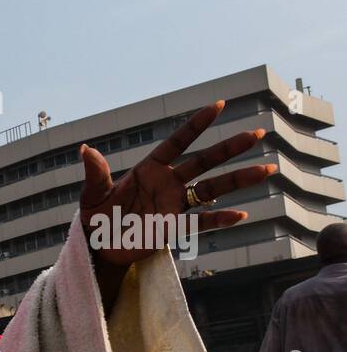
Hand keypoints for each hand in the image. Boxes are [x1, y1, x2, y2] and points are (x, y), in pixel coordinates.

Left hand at [79, 101, 275, 266]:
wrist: (97, 246)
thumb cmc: (94, 216)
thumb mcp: (91, 195)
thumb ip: (95, 173)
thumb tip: (85, 149)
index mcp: (149, 169)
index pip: (177, 143)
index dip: (196, 125)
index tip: (219, 105)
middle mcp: (167, 183)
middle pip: (204, 162)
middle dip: (230, 148)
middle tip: (258, 133)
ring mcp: (173, 205)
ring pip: (211, 189)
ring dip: (238, 180)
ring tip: (267, 170)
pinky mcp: (172, 228)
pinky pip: (199, 223)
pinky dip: (218, 219)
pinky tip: (241, 214)